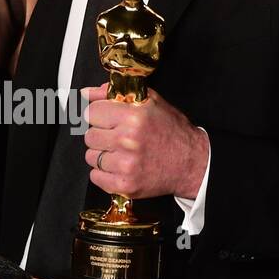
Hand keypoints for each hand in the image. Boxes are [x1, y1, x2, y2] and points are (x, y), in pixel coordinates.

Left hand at [82, 83, 208, 199]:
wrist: (192, 163)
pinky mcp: (126, 185)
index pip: (92, 112)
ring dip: (103, 155)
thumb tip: (86, 93)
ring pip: (91, 157)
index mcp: (134, 116)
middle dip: (101, 135)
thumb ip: (114, 94)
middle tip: (118, 137)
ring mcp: (126, 165)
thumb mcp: (149, 102)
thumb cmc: (172, 132)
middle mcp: (128, 140)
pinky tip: (120, 167)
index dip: (99, 115)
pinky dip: (104, 173)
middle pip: (89, 136)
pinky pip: (95, 177)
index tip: (107, 119)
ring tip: (121, 153)